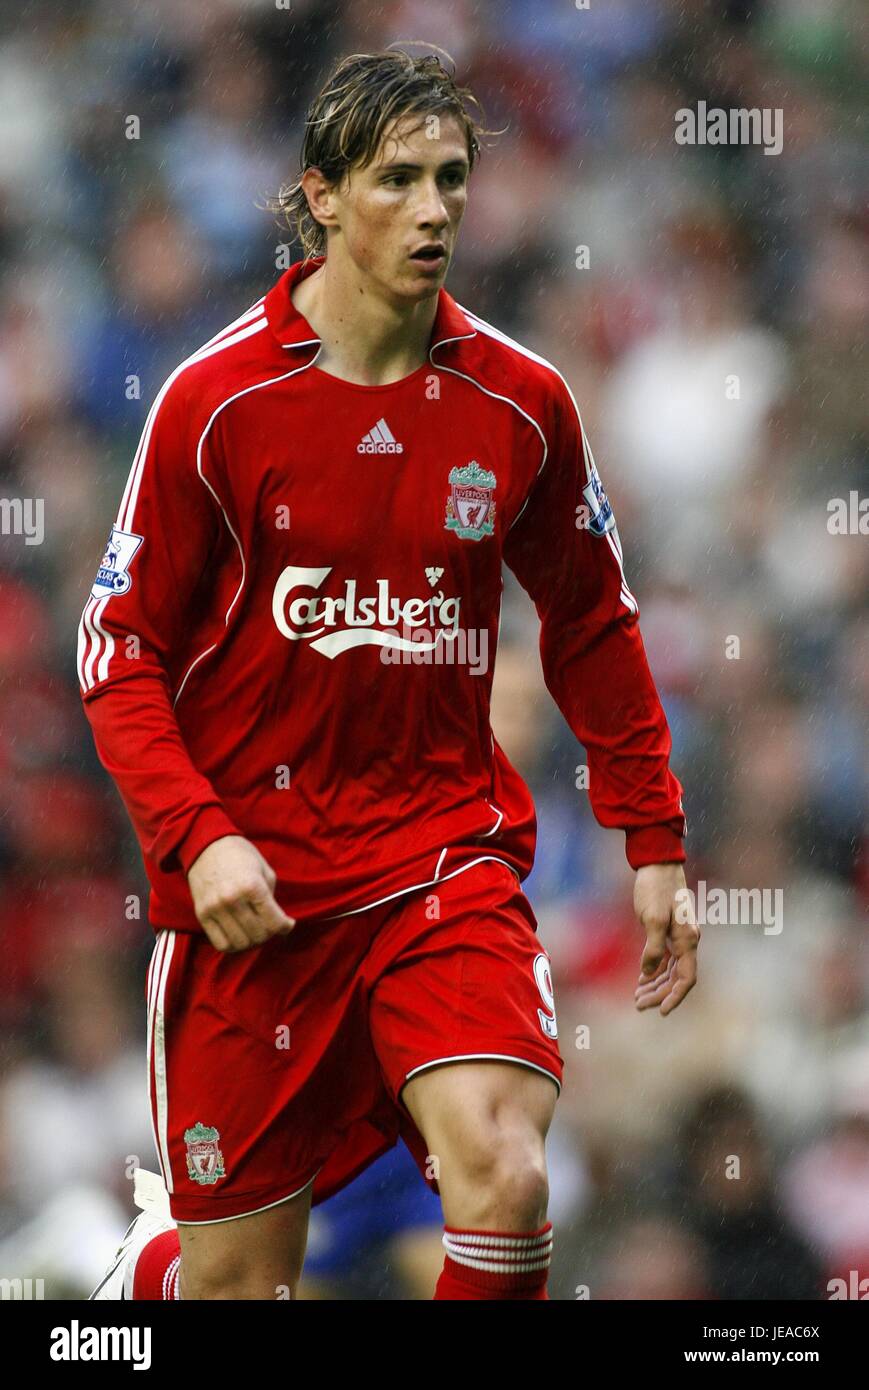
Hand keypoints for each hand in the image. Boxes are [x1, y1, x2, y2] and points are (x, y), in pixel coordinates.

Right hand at [187, 835, 295, 952]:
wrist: (206, 845)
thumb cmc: (241, 856)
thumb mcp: (264, 870)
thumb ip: (272, 898)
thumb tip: (280, 923)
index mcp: (252, 886)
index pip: (274, 922)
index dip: (285, 927)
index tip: (287, 924)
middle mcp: (232, 899)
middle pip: (258, 934)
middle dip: (269, 933)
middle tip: (270, 925)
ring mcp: (215, 909)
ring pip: (240, 943)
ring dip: (252, 941)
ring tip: (255, 930)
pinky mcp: (202, 914)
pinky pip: (221, 943)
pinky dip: (233, 945)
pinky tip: (239, 934)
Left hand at [632, 862, 698, 1015]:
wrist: (658, 864)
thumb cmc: (656, 888)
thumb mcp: (652, 918)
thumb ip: (653, 948)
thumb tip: (648, 973)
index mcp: (687, 939)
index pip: (686, 978)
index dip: (675, 997)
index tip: (661, 1011)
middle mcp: (688, 941)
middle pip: (677, 978)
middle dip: (660, 994)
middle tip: (638, 1005)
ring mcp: (680, 936)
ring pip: (671, 970)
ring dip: (656, 985)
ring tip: (637, 997)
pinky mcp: (670, 931)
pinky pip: (666, 959)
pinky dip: (655, 971)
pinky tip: (642, 980)